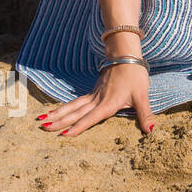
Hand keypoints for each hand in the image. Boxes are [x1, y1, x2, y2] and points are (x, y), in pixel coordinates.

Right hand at [37, 51, 154, 137]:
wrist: (127, 56)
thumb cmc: (135, 75)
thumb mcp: (143, 96)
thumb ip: (145, 114)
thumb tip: (150, 131)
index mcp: (108, 103)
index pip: (91, 118)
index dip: (79, 127)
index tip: (64, 135)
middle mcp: (97, 100)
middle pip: (76, 112)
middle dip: (60, 121)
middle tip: (43, 128)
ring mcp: (93, 95)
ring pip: (72, 106)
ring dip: (57, 113)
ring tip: (41, 120)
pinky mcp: (93, 91)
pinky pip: (76, 101)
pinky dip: (64, 107)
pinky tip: (53, 112)